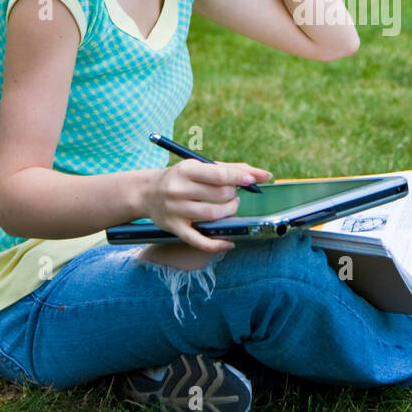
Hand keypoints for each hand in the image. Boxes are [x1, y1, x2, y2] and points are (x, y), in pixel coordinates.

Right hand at [141, 158, 272, 252]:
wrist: (147, 193)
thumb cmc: (182, 178)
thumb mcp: (200, 167)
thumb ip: (231, 169)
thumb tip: (264, 175)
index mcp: (186, 170)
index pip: (219, 175)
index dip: (240, 178)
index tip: (253, 181)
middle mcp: (178, 189)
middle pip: (219, 195)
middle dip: (234, 194)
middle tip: (233, 193)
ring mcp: (176, 210)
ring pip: (213, 215)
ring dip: (229, 211)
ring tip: (230, 206)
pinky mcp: (174, 228)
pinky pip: (198, 240)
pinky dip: (216, 244)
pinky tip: (229, 242)